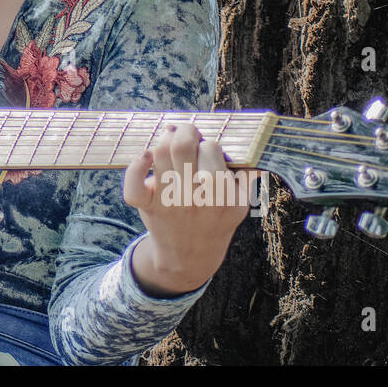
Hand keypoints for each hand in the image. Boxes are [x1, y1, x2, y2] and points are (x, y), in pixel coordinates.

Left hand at [121, 120, 255, 296]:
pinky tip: (146, 157)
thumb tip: (254, 149)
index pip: (212, 150)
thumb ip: (247, 177)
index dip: (207, 143)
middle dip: (184, 131)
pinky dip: (135, 166)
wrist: (189, 255)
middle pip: (183, 147)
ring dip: (164, 139)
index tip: (206, 148)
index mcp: (224, 195)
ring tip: (169, 139)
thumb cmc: (214, 218)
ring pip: (160, 154)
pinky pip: (133, 184)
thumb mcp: (239, 203)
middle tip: (186, 133)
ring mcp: (170, 202)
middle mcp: (196, 198)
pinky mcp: (148, 206)